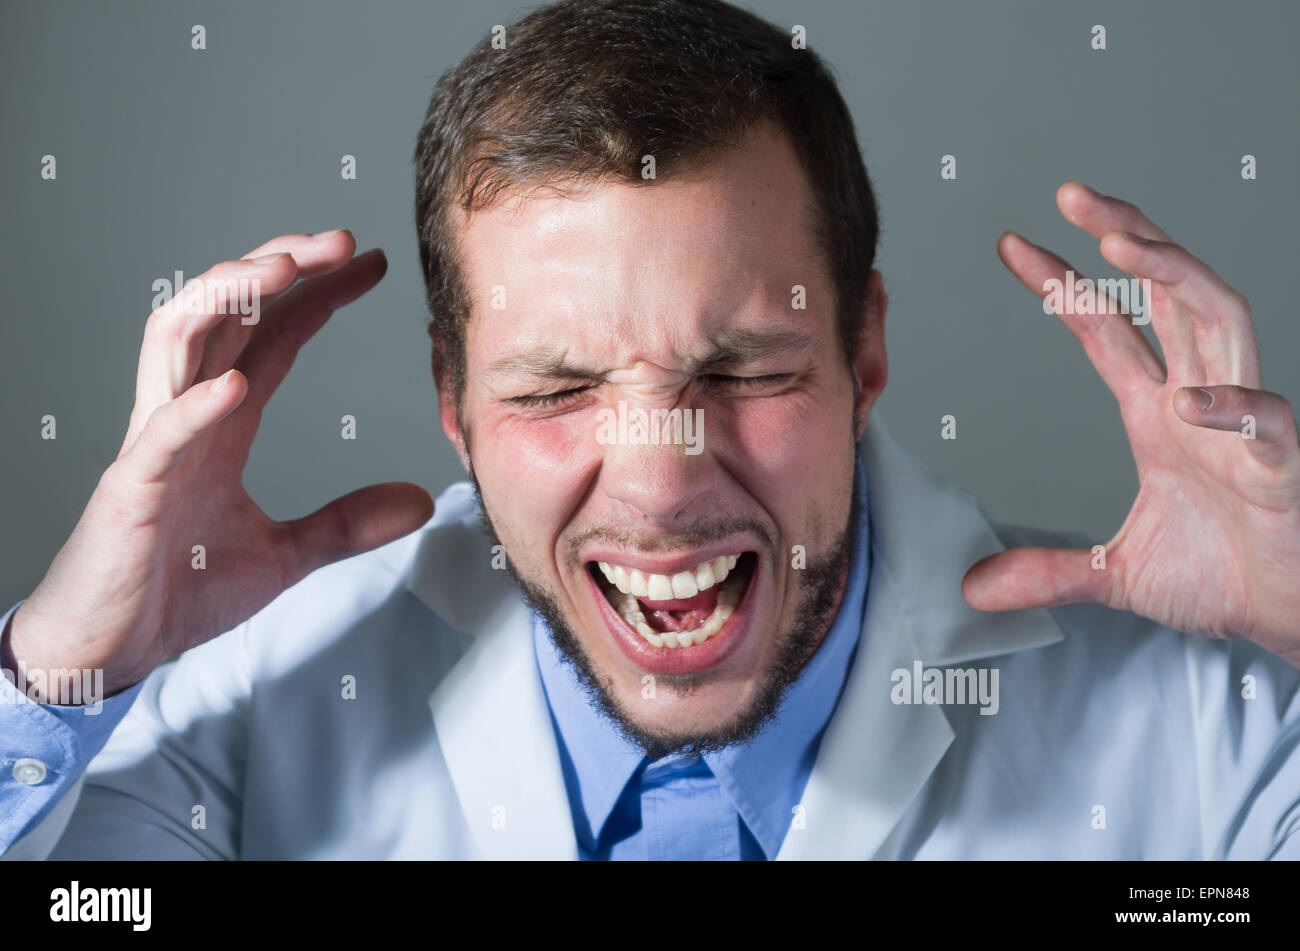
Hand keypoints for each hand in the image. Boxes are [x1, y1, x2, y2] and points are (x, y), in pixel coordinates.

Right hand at [8, 231, 433, 694]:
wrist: (107, 650)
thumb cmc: (176, 593)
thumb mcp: (284, 556)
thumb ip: (346, 523)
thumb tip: (417, 502)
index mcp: (221, 423)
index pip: (271, 334)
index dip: (318, 292)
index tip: (373, 264)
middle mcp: (186, 416)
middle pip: (226, 313)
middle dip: (279, 266)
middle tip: (342, 241)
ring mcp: (154, 446)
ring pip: (177, 340)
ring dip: (226, 299)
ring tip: (282, 269)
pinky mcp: (131, 491)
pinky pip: (158, 435)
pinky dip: (193, 406)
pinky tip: (235, 386)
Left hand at [963, 183, 1299, 666]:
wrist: (1285, 618)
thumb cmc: (1220, 579)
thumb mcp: (1114, 574)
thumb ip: (1047, 571)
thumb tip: (974, 585)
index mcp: (1158, 413)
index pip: (1107, 327)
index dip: (1064, 282)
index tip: (1012, 245)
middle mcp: (1199, 400)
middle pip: (1168, 294)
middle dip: (1126, 238)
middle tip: (1071, 197)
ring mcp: (1242, 427)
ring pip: (1221, 322)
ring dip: (1175, 279)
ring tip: (1122, 245)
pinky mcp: (1280, 468)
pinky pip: (1266, 422)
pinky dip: (1233, 407)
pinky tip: (1192, 402)